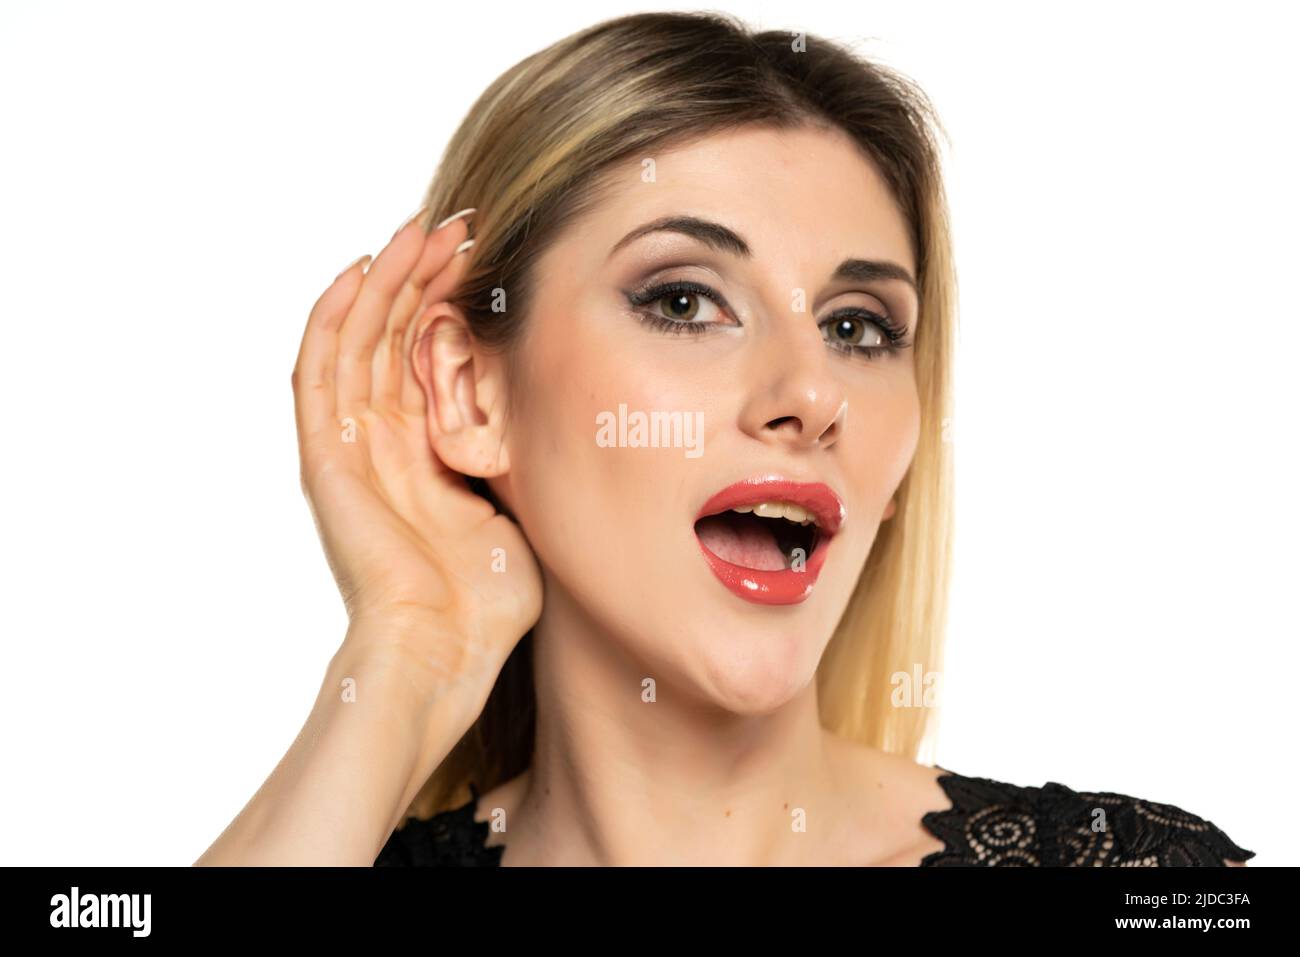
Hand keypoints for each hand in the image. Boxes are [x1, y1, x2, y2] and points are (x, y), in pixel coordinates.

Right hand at [291, 207, 542, 692]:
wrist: (445, 650)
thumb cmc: (488, 601)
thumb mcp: (518, 511)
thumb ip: (521, 463)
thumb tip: (564, 421)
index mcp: (424, 454)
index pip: (432, 356)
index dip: (456, 303)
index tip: (494, 257)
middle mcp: (381, 442)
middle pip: (395, 335)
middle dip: (428, 276)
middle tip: (463, 224)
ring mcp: (348, 446)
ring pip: (360, 338)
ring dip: (389, 280)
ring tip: (423, 228)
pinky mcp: (324, 456)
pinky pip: (319, 370)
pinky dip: (334, 316)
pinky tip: (362, 268)